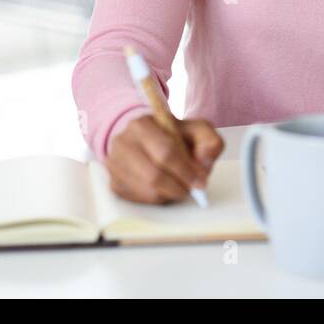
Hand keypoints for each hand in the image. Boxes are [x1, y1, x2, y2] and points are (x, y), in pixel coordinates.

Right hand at [106, 115, 224, 203]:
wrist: (145, 138)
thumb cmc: (173, 135)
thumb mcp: (196, 129)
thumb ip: (209, 140)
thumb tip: (206, 159)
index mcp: (141, 124)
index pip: (165, 152)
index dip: (186, 171)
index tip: (200, 181)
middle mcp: (122, 143)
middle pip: (153, 175)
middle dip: (178, 187)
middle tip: (192, 189)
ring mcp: (114, 165)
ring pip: (146, 191)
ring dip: (169, 194)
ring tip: (180, 187)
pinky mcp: (114, 183)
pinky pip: (139, 199)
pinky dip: (158, 199)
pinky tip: (165, 189)